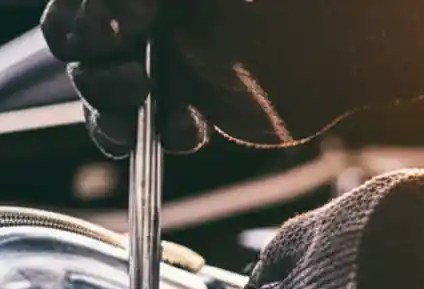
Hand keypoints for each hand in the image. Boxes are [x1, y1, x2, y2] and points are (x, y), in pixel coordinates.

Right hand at [41, 0, 423, 156]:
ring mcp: (158, 62)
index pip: (74, 6)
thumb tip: (92, 26)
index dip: (84, 19)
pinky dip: (147, 141)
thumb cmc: (275, 2)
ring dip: (111, 108)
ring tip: (146, 106)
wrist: (348, 41)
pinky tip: (189, 130)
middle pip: (74, 49)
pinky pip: (133, 133)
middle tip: (139, 74)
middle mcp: (142, 17)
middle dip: (97, 67)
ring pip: (96, 94)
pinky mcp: (179, 108)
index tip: (124, 31)